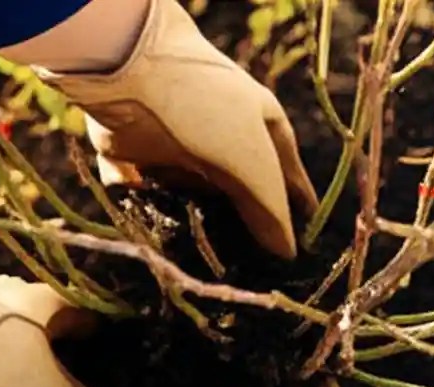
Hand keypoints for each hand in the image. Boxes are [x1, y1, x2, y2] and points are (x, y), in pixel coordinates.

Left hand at [40, 0, 318, 259]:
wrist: (128, 70)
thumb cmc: (207, 109)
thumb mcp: (252, 161)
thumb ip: (271, 209)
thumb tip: (287, 253)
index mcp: (259, 126)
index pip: (287, 176)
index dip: (295, 209)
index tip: (304, 245)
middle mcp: (219, 139)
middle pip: (238, 195)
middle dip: (242, 229)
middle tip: (250, 268)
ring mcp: (176, 148)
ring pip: (193, 202)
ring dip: (194, 227)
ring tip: (202, 259)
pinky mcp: (135, 159)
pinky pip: (150, 200)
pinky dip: (153, 217)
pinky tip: (160, 242)